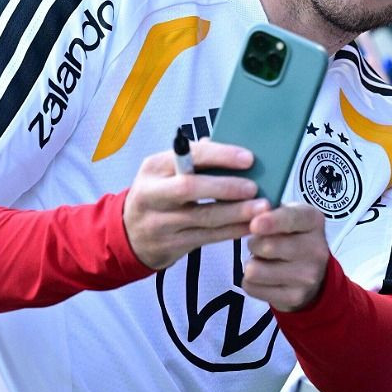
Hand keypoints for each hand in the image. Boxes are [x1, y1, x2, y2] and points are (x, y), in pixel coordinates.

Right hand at [122, 140, 266, 270]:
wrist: (128, 235)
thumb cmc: (160, 193)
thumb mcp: (166, 172)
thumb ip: (196, 159)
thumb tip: (233, 147)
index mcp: (154, 167)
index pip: (189, 156)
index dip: (220, 156)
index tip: (248, 158)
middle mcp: (152, 193)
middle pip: (190, 188)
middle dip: (226, 187)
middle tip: (254, 187)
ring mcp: (159, 222)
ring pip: (203, 217)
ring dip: (236, 213)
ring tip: (262, 208)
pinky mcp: (170, 244)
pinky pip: (207, 238)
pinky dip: (232, 231)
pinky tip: (250, 225)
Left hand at [243, 201, 330, 310]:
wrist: (313, 275)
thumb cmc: (293, 237)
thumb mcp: (289, 215)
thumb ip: (272, 212)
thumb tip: (252, 217)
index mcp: (314, 221)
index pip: (293, 218)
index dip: (272, 222)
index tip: (254, 225)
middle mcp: (316, 249)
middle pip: (267, 246)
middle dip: (254, 244)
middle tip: (261, 245)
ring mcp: (307, 277)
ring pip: (255, 270)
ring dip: (252, 264)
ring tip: (264, 261)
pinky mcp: (294, 297)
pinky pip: (252, 287)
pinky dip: (252, 282)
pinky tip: (265, 277)